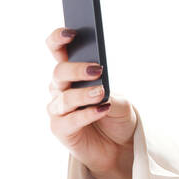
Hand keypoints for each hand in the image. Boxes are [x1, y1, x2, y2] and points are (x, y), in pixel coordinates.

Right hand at [45, 27, 134, 178]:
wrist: (119, 147)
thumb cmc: (116, 117)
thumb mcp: (120, 101)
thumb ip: (108, 90)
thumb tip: (99, 85)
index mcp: (72, 73)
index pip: (57, 50)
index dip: (58, 39)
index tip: (71, 32)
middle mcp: (60, 89)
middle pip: (59, 72)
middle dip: (77, 69)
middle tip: (97, 69)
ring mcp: (58, 109)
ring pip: (64, 98)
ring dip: (83, 94)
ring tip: (101, 93)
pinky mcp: (60, 129)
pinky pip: (69, 120)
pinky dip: (86, 114)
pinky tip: (101, 109)